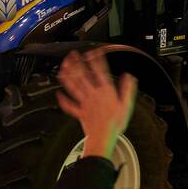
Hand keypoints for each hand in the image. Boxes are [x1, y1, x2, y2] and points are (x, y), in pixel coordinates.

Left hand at [57, 48, 137, 162]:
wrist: (103, 137)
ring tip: (63, 67)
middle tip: (73, 54)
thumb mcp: (127, 105)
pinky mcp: (79, 112)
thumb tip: (129, 77)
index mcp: (105, 91)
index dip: (96, 59)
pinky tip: (58, 94)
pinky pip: (69, 105)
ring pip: (73, 86)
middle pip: (82, 76)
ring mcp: (84, 103)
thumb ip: (127, 89)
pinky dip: (63, 100)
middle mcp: (92, 94)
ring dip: (67, 76)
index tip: (94, 51)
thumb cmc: (115, 123)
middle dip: (76, 63)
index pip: (99, 71)